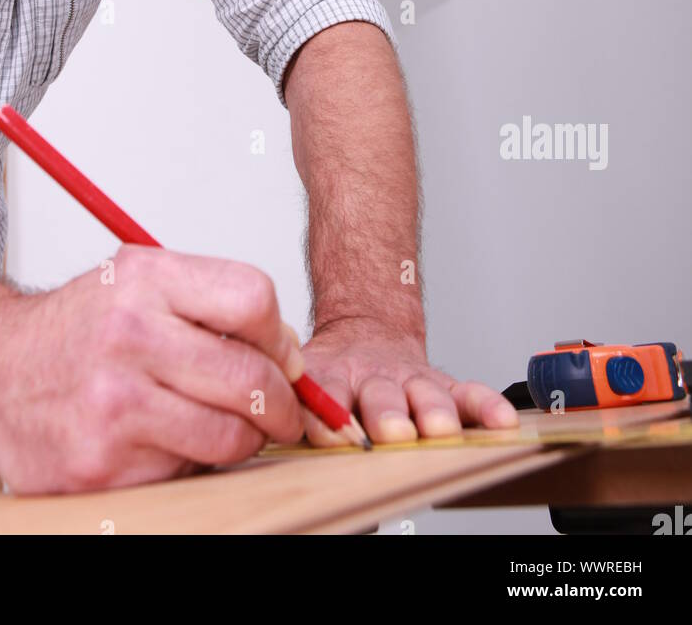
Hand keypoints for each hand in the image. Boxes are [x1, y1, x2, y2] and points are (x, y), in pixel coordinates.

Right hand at [0, 247, 305, 490]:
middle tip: (280, 411)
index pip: (252, 299)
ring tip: (220, 426)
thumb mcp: (137, 281)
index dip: (280, 336)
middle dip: (281, 403)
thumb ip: (209, 302)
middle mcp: (128, 336)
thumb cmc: (74, 330)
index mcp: (144, 281)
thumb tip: (287, 350)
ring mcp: (113, 405)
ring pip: (228, 437)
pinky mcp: (100, 465)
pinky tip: (161, 441)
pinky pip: (183, 473)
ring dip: (240, 439)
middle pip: (251, 377)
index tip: (282, 356)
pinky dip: (187, 463)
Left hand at [298, 316, 518, 444]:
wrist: (364, 330)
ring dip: (431, 413)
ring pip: (425, 395)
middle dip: (386, 416)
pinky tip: (500, 420)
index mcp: (330, 378)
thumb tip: (261, 420)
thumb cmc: (333, 371)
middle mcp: (372, 379)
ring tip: (438, 429)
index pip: (325, 393)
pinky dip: (485, 407)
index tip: (328, 432)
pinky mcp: (441, 385)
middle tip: (391, 432)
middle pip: (380, 396)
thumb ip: (291, 400)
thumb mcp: (301, 376)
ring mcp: (409, 381)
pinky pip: (467, 394)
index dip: (326, 414)